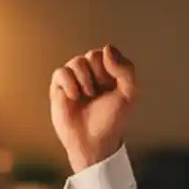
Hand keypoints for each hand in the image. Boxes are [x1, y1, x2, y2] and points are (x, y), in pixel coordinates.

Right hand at [49, 44, 137, 171]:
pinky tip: (74, 97)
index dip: (111, 70)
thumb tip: (106, 48)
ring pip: (77, 61)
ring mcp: (74, 79)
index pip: (108, 53)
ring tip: (87, 96)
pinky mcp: (59, 87)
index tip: (113, 88)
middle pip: (92, 55)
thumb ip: (126, 69)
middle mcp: (90, 72)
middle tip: (99, 93)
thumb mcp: (129, 93)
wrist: (93, 141)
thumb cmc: (112, 119)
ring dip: (85, 80)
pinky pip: (61, 72)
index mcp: (108, 71)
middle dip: (98, 75)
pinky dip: (69, 84)